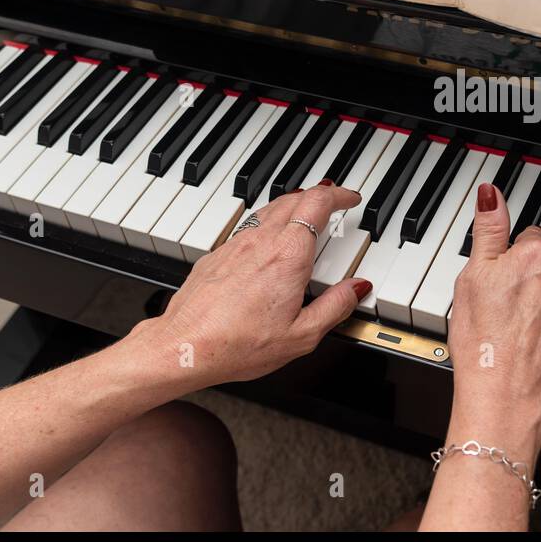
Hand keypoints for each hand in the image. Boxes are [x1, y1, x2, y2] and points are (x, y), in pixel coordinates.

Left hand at [147, 182, 368, 387]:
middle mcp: (262, 242)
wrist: (184, 347)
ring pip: (270, 208)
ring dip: (294, 205)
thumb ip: (335, 307)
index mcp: (289, 256)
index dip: (339, 195)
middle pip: (295, 198)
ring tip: (306, 216)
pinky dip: (270, 221)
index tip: (350, 198)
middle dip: (320, 195)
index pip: (318, 203)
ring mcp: (236, 245)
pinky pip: (249, 225)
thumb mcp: (301, 335)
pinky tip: (270, 240)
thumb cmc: (237, 345)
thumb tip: (356, 288)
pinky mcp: (217, 254)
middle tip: (334, 203)